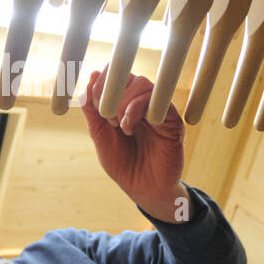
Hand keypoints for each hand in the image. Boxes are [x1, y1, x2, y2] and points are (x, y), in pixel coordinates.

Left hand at [78, 64, 186, 221]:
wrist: (143, 189)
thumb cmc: (123, 164)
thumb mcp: (100, 135)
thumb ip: (93, 109)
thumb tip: (91, 76)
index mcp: (126, 102)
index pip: (116, 74)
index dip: (101, 83)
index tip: (94, 104)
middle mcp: (144, 102)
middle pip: (129, 74)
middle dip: (111, 93)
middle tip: (107, 118)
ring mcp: (158, 109)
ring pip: (142, 83)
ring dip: (123, 102)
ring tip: (119, 126)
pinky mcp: (172, 121)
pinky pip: (158, 100)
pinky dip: (137, 109)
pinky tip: (128, 128)